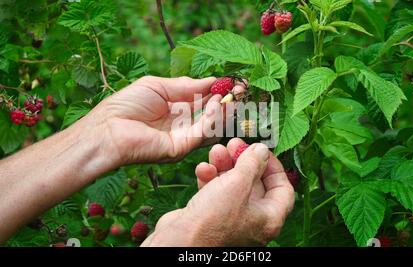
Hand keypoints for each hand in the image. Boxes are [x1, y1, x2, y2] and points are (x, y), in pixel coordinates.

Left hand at [81, 76, 245, 164]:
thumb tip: (211, 81)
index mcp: (175, 107)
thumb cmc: (126, 105)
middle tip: (242, 89)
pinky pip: (202, 132)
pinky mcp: (182, 148)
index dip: (218, 90)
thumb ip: (186, 85)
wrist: (108, 129)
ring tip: (235, 94)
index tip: (234, 81)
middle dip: (227, 100)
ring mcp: (183, 137)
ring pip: (211, 124)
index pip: (202, 99)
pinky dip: (212, 117)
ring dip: (224, 109)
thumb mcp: (158, 86)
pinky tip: (216, 103)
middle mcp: (181, 123)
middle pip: (210, 113)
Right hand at [141, 138, 294, 245]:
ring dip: (224, 166)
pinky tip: (202, 169)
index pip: (283, 188)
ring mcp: (232, 220)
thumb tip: (262, 149)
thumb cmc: (212, 220)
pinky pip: (216, 193)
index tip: (260, 150)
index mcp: (269, 218)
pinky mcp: (212, 217)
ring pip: (233, 186)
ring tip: (215, 151)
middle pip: (255, 183)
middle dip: (243, 161)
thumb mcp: (237, 183)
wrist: (179, 241)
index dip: (273, 166)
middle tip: (233, 144)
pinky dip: (210, 178)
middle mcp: (253, 221)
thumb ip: (252, 163)